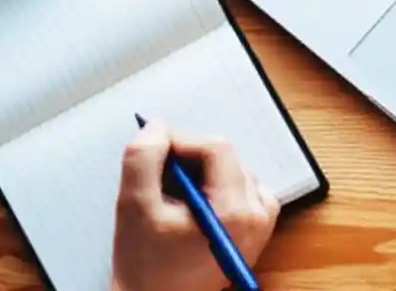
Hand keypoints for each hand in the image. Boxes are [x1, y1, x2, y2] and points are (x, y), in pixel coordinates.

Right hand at [111, 121, 279, 290]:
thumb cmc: (145, 269)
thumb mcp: (133, 207)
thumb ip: (143, 159)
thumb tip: (158, 127)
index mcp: (236, 212)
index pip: (217, 148)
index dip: (181, 140)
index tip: (156, 148)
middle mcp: (258, 216)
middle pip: (227, 157)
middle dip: (189, 158)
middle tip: (159, 176)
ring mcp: (261, 224)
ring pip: (233, 170)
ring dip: (202, 172)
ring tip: (173, 196)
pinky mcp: (256, 229)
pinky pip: (241, 188)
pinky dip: (216, 186)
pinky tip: (193, 203)